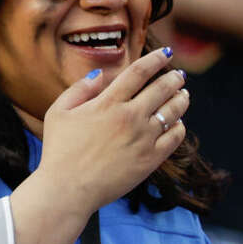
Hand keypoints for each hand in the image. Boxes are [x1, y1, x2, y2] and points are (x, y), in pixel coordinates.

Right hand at [35, 49, 189, 213]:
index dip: (156, 59)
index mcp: (108, 102)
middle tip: (179, 75)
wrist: (68, 189)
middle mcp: (130, 117)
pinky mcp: (151, 159)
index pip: (139, 72)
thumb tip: (99, 74)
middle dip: (174, 78)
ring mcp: (143, 138)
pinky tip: (178, 123)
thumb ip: (79, 89)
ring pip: (173, 111)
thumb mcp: (58, 113)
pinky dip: (179, 126)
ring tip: (184, 95)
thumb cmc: (59, 151)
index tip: (166, 54)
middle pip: (162, 88)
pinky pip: (175, 137)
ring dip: (181, 99)